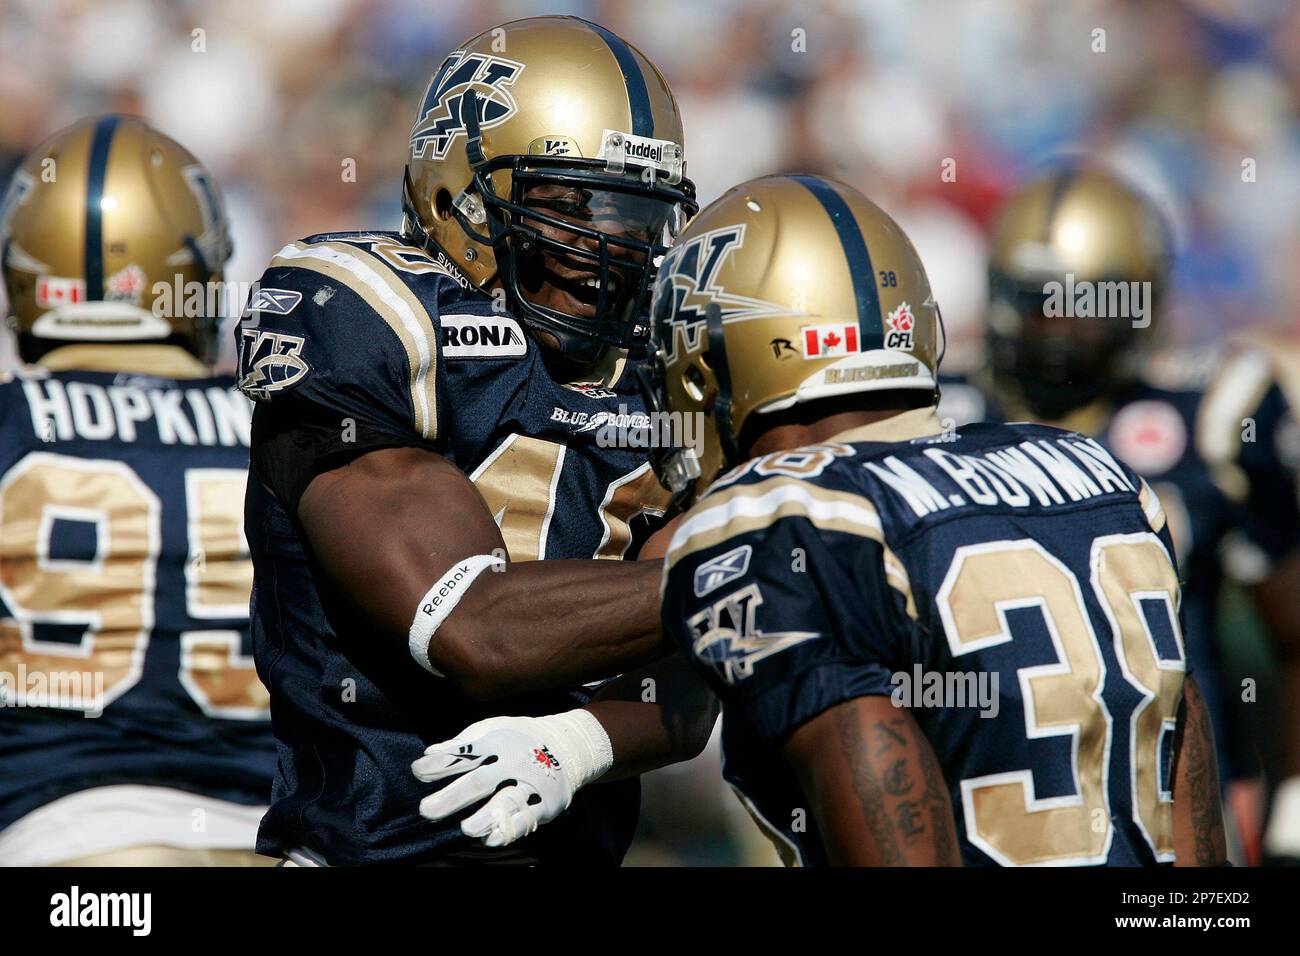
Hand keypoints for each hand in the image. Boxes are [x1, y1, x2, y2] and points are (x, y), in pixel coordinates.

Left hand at [412, 711, 612, 847]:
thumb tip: (429, 754)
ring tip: (466, 829)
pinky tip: (490, 838)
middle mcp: (513, 763)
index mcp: (496, 742)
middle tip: (426, 810)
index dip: (441, 765)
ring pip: (507, 802)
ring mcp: (531, 783)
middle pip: (480, 782)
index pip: (464, 755)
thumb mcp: (491, 729)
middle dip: (453, 797)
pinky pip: (526, 819)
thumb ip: (461, 744)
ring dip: (485, 817)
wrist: (568, 746)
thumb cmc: (518, 739)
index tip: (418, 772)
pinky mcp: (545, 803)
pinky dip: (508, 830)